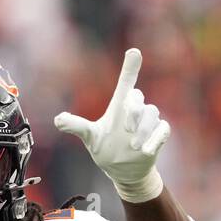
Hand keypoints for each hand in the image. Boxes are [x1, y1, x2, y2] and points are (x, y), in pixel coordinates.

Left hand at [53, 48, 169, 202]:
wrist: (122, 169)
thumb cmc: (106, 147)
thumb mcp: (90, 137)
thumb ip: (76, 126)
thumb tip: (58, 120)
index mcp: (120, 105)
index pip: (126, 82)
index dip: (130, 67)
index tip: (133, 52)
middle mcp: (135, 110)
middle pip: (138, 98)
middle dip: (134, 109)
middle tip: (126, 128)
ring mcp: (148, 122)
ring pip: (152, 113)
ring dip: (143, 128)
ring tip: (133, 146)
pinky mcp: (158, 134)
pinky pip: (163, 130)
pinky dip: (156, 138)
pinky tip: (147, 150)